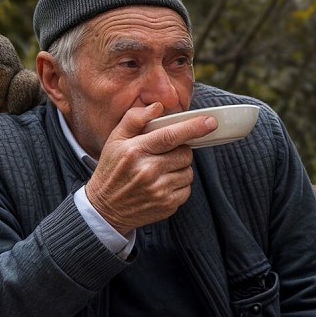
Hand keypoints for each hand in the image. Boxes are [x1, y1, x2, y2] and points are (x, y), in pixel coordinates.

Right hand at [84, 103, 217, 233]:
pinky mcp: (167, 205)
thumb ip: (134, 119)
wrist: (105, 209)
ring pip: (188, 171)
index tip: (210, 122)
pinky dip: (179, 185)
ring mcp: (159, 190)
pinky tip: (161, 185)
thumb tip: (157, 107)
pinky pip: (187, 189)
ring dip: (179, 168)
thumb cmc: (112, 170)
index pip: (170, 135)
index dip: (193, 127)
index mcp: (135, 151)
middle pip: (185, 153)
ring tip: (159, 171)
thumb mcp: (114, 140)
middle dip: (180, 150)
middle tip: (163, 154)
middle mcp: (148, 171)